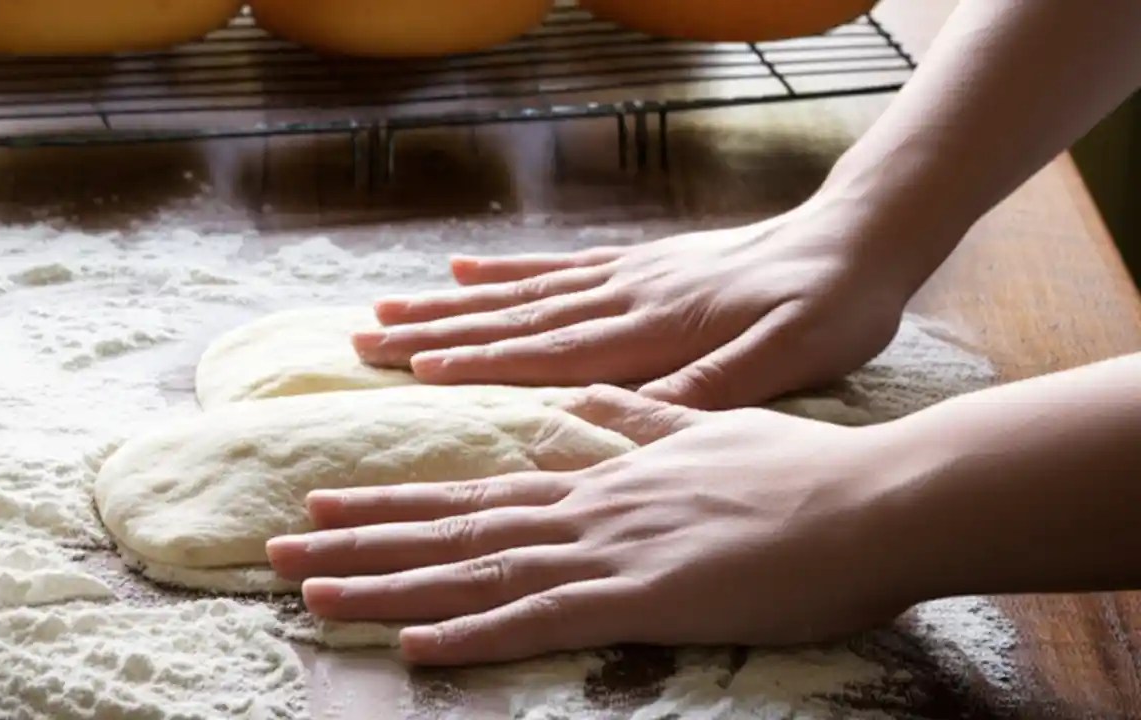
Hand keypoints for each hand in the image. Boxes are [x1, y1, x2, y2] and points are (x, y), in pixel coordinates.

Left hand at [266, 387, 913, 665]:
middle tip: (279, 545)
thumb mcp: (710, 429)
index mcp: (599, 479)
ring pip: (474, 570)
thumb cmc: (801, 473)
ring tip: (310, 586)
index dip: (401, 500)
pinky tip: (412, 645)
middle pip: (452, 528)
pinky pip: (538, 620)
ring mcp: (608, 551)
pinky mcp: (642, 597)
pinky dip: (471, 634)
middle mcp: (585, 510)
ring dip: (388, 583)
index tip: (335, 498)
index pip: (479, 493)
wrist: (871, 496)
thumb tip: (588, 396)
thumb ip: (641, 417)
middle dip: (361, 538)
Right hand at [352, 203, 913, 409]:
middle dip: (438, 329)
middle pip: (514, 316)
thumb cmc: (830, 309)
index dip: (478, 360)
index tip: (411, 367)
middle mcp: (626, 297)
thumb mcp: (786, 359)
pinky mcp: (643, 264)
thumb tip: (629, 418)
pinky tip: (470, 266)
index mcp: (654, 330)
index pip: (547, 349)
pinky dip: (508, 270)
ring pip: (524, 292)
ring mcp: (630, 276)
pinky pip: (560, 267)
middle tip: (367, 336)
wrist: (859, 239)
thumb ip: (707, 387)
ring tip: (391, 305)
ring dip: (454, 302)